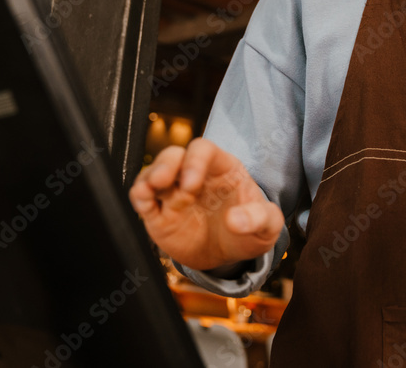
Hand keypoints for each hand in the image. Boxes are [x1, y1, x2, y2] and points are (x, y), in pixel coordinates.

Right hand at [129, 138, 283, 270]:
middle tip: (166, 182)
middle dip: (167, 164)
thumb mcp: (267, 226)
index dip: (195, 161)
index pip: (204, 150)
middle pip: (173, 155)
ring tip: (152, 189)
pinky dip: (138, 194)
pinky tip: (144, 200)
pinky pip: (140, 197)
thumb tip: (235, 221)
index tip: (191, 184)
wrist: (228, 256)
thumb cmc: (248, 231)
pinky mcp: (158, 213)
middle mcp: (194, 175)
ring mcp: (173, 193)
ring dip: (149, 177)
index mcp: (222, 169)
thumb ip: (259, 219)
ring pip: (153, 172)